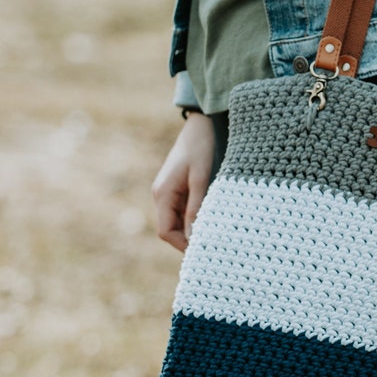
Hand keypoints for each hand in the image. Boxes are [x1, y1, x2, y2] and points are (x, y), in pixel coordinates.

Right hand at [152, 112, 216, 252]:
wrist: (200, 125)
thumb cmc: (201, 148)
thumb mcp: (201, 178)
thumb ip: (196, 207)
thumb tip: (193, 237)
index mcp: (163, 194)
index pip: (165, 232)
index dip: (182, 245)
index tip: (204, 250)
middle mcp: (161, 195)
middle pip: (170, 230)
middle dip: (188, 240)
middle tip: (213, 245)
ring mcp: (168, 192)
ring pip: (177, 222)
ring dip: (193, 229)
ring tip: (215, 234)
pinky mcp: (178, 189)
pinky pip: (183, 211)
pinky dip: (195, 218)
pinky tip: (212, 219)